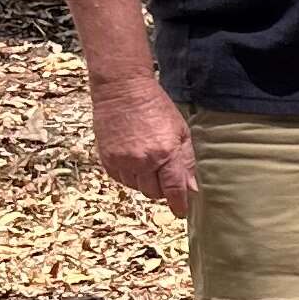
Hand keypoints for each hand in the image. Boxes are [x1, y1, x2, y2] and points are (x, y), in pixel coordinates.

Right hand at [91, 81, 197, 214]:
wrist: (122, 89)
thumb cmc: (155, 106)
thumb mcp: (180, 130)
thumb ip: (187, 161)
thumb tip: (191, 188)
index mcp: (165, 153)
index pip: (173, 189)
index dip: (179, 204)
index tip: (181, 211)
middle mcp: (142, 161)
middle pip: (154, 192)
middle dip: (162, 188)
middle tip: (164, 174)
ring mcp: (122, 161)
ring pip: (137, 188)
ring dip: (145, 182)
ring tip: (148, 162)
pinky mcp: (107, 159)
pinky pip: (121, 180)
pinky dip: (129, 176)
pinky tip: (134, 160)